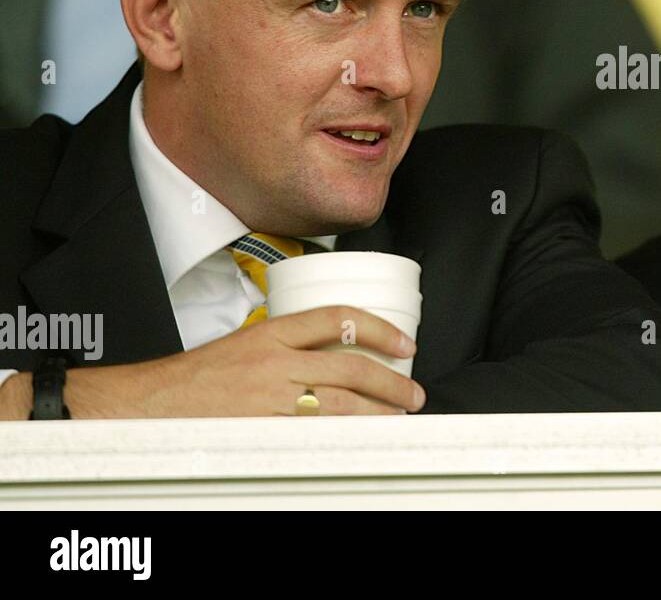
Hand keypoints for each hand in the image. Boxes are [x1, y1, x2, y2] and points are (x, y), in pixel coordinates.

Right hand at [63, 307, 425, 417]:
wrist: (150, 403)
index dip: (378, 329)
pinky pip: (312, 433)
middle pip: (348, 366)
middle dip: (389, 381)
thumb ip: (290, 348)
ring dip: (376, 411)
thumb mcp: (247, 345)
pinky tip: (360, 439)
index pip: (337, 318)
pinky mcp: (261, 429)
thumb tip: (339, 356)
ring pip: (338, 403)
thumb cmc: (197, 378)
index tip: (404, 343)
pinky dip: (342, 436)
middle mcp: (274, 362)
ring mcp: (268, 398)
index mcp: (271, 333)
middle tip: (413, 393)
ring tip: (397, 417)